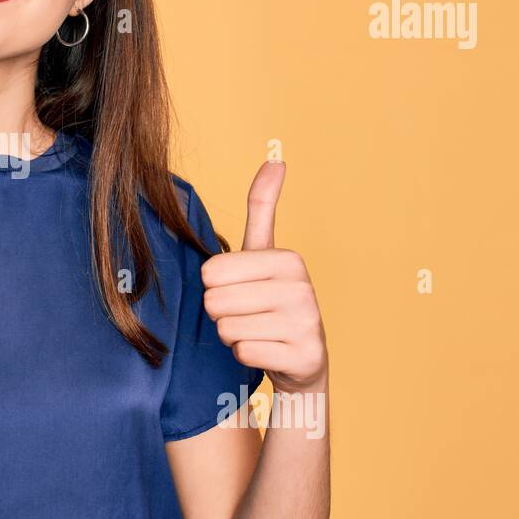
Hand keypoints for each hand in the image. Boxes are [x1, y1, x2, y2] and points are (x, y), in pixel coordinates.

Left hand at [200, 160, 327, 392]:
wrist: (302, 360)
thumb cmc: (271, 302)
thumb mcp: (264, 253)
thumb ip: (264, 207)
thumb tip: (276, 158)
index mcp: (288, 259)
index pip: (211, 272)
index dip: (216, 286)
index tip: (241, 290)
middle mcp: (302, 287)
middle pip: (216, 301)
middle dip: (222, 313)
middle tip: (248, 315)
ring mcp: (307, 323)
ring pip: (228, 328)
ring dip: (233, 335)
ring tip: (258, 332)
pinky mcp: (305, 357)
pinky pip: (244, 352)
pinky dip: (247, 356)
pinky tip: (267, 351)